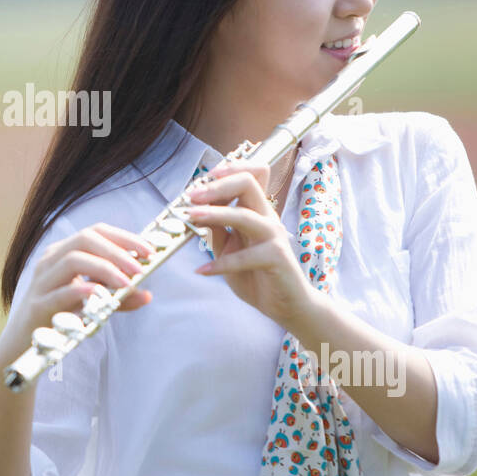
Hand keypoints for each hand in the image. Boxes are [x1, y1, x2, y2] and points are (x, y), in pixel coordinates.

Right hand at [15, 223, 154, 337]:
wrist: (24, 342)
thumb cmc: (59, 315)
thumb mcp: (91, 302)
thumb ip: (117, 297)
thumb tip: (147, 294)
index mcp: (63, 253)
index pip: (95, 232)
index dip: (124, 237)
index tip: (149, 251)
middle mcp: (50, 261)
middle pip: (84, 239)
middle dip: (116, 251)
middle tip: (140, 269)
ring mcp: (42, 282)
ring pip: (72, 260)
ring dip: (104, 268)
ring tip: (126, 283)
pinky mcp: (38, 306)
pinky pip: (59, 293)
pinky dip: (82, 290)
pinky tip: (99, 294)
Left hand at [181, 159, 318, 327]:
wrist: (286, 305)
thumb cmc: (256, 275)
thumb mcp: (228, 250)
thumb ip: (216, 231)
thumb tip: (194, 210)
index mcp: (257, 211)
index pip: (250, 174)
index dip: (227, 170)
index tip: (201, 180)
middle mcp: (267, 218)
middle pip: (247, 182)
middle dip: (216, 186)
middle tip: (191, 197)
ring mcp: (274, 236)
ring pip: (244, 215)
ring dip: (214, 214)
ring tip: (190, 217)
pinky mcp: (276, 258)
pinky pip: (245, 257)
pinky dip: (220, 264)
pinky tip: (202, 270)